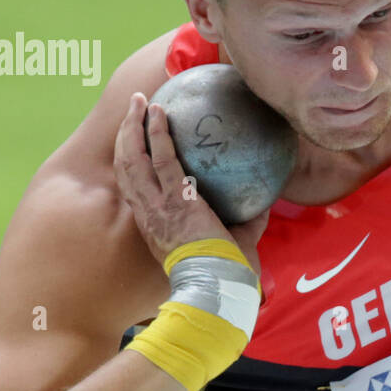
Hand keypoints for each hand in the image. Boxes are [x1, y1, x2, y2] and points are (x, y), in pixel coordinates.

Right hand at [113, 92, 268, 276]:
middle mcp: (149, 214)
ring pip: (133, 159)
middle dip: (126, 136)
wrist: (221, 288)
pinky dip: (158, 134)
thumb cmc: (228, 274)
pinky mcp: (175, 201)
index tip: (137, 144)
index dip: (133, 163)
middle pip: (125, 167)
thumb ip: (246, 222)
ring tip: (140, 102)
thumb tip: (265, 203)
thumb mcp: (235, 243)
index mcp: (156, 226)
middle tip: (134, 110)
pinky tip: (161, 113)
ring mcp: (157, 207)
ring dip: (134, 127)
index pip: (135, 189)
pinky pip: (162, 160)